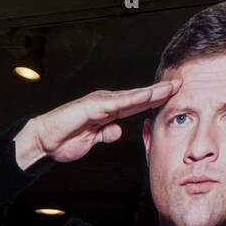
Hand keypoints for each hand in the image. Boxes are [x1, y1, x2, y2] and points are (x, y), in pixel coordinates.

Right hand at [14, 79, 180, 169]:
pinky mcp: (93, 106)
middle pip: (138, 97)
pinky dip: (134, 98)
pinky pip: (118, 102)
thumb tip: (118, 131)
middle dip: (160, 91)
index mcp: (107, 111)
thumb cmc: (63, 141)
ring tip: (172, 86)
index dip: (155, 100)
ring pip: (132, 97)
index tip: (173, 97)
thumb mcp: (92, 140)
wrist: (43, 141)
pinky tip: (149, 95)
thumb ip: (106, 134)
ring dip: (153, 92)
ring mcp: (100, 103)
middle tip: (181, 84)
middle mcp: (105, 103)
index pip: (136, 105)